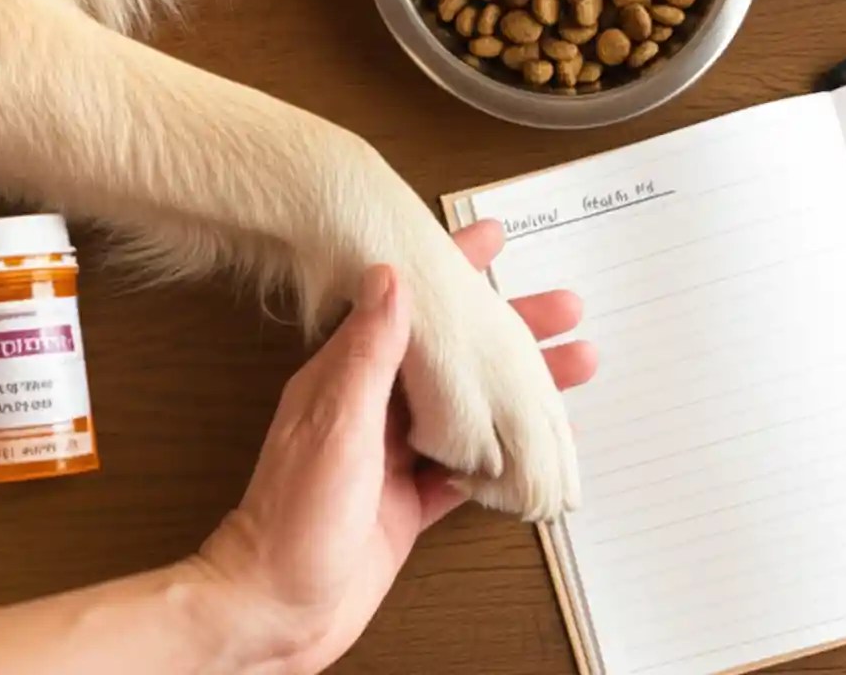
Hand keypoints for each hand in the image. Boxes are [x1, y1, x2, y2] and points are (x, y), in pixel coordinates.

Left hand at [196, 219, 596, 672]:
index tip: (490, 238)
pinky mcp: (406, 499)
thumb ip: (367, 353)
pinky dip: (498, 454)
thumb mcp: (335, 424)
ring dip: (516, 389)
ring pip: (468, 408)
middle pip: (454, 357)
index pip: (407, 305)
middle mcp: (373, 411)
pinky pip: (463, 467)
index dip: (449, 269)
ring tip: (569, 370)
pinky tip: (527, 444)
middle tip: (561, 310)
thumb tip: (391, 278)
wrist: (276, 607)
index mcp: (348, 379)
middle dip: (508, 331)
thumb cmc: (292, 520)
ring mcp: (391, 456)